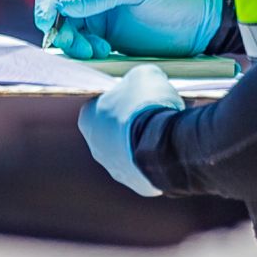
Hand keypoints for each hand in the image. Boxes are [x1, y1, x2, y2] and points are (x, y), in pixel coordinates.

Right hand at [33, 0, 221, 60]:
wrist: (201, 20)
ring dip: (74, 43)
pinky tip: (103, 53)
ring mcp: (98, 14)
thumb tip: (63, 4)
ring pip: (70, 31)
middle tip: (73, 43)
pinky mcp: (106, 37)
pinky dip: (86, 52)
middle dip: (61, 27)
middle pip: (59, 9)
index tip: (48, 20)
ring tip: (94, 51)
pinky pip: (84, 45)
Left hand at [77, 65, 179, 195]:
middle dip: (133, 119)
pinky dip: (155, 157)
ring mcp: (114, 167)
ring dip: (144, 139)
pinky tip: (168, 146)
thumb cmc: (147, 106)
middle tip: (154, 111)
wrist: (163, 143)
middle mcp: (95, 146)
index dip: (123, 96)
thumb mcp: (144, 74)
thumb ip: (138, 77)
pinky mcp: (134, 181)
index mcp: (88, 118)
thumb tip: (146, 80)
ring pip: (130, 148)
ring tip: (165, 129)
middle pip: (115, 128)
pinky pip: (145, 165)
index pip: (103, 103)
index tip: (139, 94)